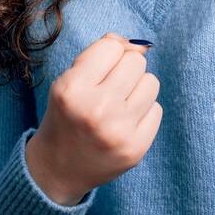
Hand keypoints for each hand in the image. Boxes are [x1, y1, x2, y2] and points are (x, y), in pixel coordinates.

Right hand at [26, 33, 162, 205]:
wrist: (58, 169)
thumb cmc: (66, 115)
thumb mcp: (69, 80)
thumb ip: (100, 53)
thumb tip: (141, 45)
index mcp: (72, 88)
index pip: (112, 47)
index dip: (107, 56)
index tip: (98, 72)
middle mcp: (96, 108)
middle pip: (135, 62)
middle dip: (125, 70)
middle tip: (110, 89)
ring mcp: (118, 131)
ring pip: (151, 82)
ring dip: (137, 89)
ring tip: (119, 105)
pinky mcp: (135, 148)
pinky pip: (157, 109)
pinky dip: (143, 112)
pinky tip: (124, 124)